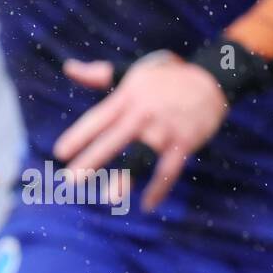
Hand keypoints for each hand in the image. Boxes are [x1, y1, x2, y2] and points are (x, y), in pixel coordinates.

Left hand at [54, 53, 228, 209]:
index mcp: (127, 98)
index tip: (60, 152)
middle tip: (72, 179)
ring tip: (110, 198)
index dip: (79, 135)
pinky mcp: (186, 140)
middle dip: (94, 159)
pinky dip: (161, 187)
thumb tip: (68, 68)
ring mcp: (166, 128)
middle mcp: (144, 114)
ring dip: (128, 176)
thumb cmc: (164, 78)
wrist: (213, 78)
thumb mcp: (131, 71)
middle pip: (115, 138)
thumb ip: (97, 74)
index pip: (98, 118)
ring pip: (144, 156)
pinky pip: (171, 167)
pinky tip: (147, 205)